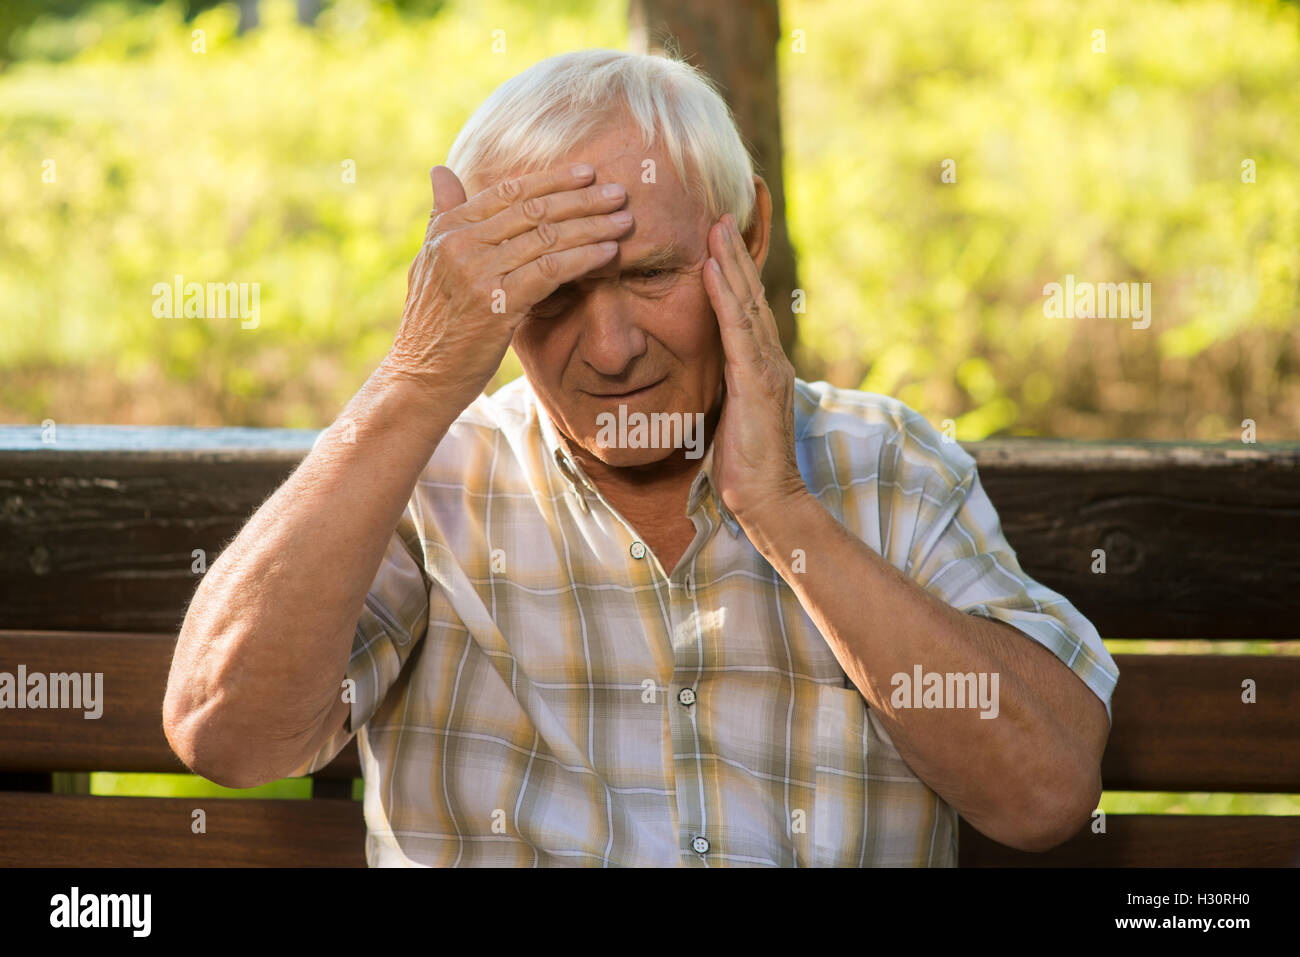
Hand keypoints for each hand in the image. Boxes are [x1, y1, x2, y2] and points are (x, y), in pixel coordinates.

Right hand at [381, 163, 633, 413]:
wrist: (420, 378)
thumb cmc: (432, 325)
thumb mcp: (429, 262)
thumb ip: (442, 215)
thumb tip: (440, 169)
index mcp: (447, 229)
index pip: (508, 192)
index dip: (552, 180)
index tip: (587, 173)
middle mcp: (460, 245)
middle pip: (533, 211)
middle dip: (581, 200)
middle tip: (618, 192)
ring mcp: (477, 273)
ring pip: (547, 238)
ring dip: (592, 227)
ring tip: (624, 221)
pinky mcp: (496, 304)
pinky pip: (550, 271)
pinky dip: (583, 258)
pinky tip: (609, 253)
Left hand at [702, 212, 805, 522]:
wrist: (768, 500)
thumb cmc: (745, 464)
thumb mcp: (729, 414)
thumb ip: (725, 386)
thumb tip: (708, 369)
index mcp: (762, 364)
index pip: (748, 305)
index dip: (739, 267)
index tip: (726, 230)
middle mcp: (770, 357)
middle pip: (751, 292)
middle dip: (737, 248)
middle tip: (726, 207)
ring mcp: (767, 367)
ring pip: (746, 301)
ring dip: (731, 259)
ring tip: (717, 222)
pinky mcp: (755, 381)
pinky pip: (736, 328)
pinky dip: (725, 294)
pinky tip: (712, 267)